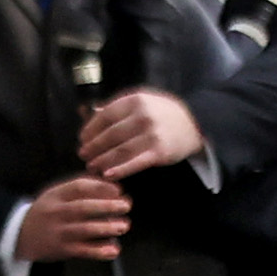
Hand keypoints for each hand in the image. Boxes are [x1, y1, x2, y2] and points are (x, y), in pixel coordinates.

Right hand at [16, 174, 128, 264]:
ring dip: (106, 227)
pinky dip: (99, 251)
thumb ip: (79, 187)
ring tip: (124, 225)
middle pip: (84, 207)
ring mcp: (59, 232)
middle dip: (108, 206)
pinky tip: (114, 250)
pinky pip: (83, 251)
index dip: (101, 187)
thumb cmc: (46, 212)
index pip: (80, 187)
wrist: (20, 234)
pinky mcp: (61, 250)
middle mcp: (57, 212)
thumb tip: (110, 184)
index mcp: (57, 195)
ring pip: (85, 229)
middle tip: (127, 205)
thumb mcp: (56, 194)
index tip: (119, 189)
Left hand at [78, 87, 202, 180]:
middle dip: (93, 147)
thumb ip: (118, 107)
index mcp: (135, 101)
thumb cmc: (162, 113)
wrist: (193, 124)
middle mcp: (142, 116)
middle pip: (109, 135)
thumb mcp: (142, 100)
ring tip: (92, 166)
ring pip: (119, 151)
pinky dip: (119, 170)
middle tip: (83, 155)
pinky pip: (134, 163)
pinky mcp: (159, 152)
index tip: (82, 138)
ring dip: (102, 160)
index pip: (104, 116)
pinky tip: (108, 174)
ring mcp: (151, 135)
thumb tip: (89, 113)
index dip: (90, 129)